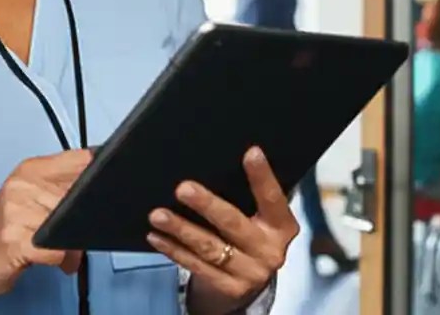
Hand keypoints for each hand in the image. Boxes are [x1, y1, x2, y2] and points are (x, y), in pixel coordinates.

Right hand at [0, 150, 91, 299]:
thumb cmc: (1, 231)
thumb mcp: (29, 199)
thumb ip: (62, 188)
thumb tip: (103, 186)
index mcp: (29, 170)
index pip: (80, 160)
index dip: (95, 179)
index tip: (97, 193)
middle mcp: (22, 186)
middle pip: (80, 198)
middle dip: (83, 222)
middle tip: (71, 236)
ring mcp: (16, 212)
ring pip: (70, 225)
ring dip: (72, 246)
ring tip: (59, 250)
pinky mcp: (15, 241)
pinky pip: (57, 250)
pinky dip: (61, 260)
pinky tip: (48, 259)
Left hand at [146, 147, 298, 313]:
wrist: (250, 279)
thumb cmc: (251, 232)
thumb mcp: (261, 216)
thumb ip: (250, 195)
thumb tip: (220, 159)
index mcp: (282, 227)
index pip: (273, 199)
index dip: (263, 177)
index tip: (251, 152)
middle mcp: (270, 251)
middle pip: (234, 224)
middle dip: (207, 206)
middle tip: (183, 189)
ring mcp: (250, 273)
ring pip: (210, 248)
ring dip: (182, 230)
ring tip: (158, 215)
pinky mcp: (230, 288)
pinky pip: (197, 267)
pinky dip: (175, 251)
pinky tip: (157, 237)